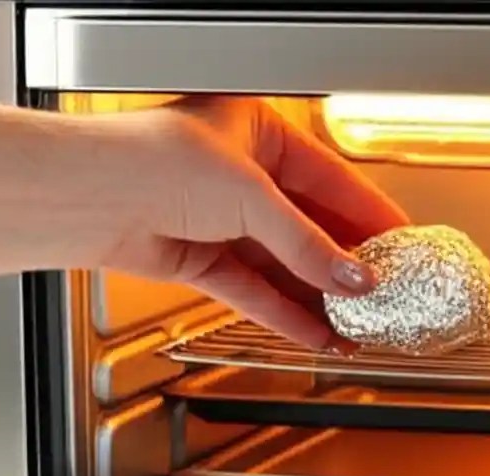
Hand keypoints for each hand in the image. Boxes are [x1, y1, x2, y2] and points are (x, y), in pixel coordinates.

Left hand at [97, 96, 409, 349]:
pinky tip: (316, 330)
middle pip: (306, 224)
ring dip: (316, 295)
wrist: (90, 198)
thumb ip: (307, 243)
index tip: (399, 242)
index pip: (329, 176)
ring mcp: (217, 219)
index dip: (367, 212)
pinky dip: (284, 312)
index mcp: (257, 131)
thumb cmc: (153, 162)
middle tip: (383, 290)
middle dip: (342, 262)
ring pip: (280, 263)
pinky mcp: (198, 259)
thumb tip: (351, 274)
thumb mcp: (251, 196)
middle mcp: (238, 173)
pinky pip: (253, 289)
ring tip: (355, 321)